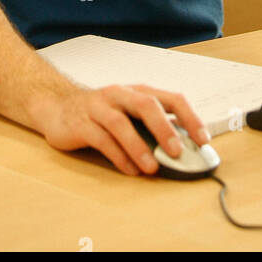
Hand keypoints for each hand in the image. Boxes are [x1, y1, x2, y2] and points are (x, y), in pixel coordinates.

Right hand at [28, 81, 210, 175]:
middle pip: (146, 104)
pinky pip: (101, 139)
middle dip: (164, 128)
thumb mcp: (129, 113)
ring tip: (151, 167)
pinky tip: (129, 170)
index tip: (203, 139)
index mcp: (138, 91)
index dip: (190, 117)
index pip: (171, 98)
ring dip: (139, 146)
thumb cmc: (101, 112)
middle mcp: (120, 95)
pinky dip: (118, 156)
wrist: (58, 106)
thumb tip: (184, 145)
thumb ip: (153, 125)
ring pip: (121, 123)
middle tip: (178, 151)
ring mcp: (99, 107)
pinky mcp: (81, 124)